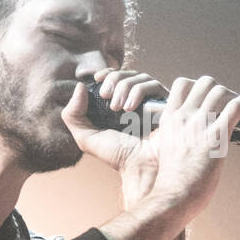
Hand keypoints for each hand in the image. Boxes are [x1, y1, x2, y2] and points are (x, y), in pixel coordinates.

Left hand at [61, 69, 167, 188]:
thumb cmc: (117, 155)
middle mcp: (138, 100)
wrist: (141, 167)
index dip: (106, 73)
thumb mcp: (86, 138)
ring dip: (124, 87)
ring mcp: (153, 100)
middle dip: (113, 80)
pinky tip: (130, 108)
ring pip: (139, 76)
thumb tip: (79, 86)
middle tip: (105, 96)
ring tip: (117, 108)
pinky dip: (138, 92)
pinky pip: (153, 85)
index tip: (96, 79)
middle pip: (127, 73)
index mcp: (120, 104)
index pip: (115, 77)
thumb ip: (73, 115)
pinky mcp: (166, 102)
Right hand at [62, 72, 239, 220]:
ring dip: (233, 94)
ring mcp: (200, 124)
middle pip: (203, 83)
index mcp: (170, 119)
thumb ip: (168, 142)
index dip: (196, 87)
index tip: (204, 98)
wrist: (171, 197)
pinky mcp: (217, 134)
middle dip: (217, 89)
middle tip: (225, 102)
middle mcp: (184, 117)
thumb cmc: (164, 184)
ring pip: (219, 90)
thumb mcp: (160, 154)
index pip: (182, 85)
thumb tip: (172, 147)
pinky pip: (236, 105)